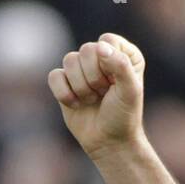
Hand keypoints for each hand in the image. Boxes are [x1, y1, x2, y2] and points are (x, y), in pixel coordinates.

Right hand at [47, 33, 145, 159]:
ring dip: (82, 88)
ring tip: (93, 100)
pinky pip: (54, 76)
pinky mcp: (64, 81)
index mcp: (123, 54)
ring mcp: (81, 67)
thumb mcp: (130, 91)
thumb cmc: (123, 116)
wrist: (109, 142)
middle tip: (105, 95)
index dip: (109, 65)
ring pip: (69, 60)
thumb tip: (100, 46)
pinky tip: (77, 104)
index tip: (117, 84)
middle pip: (86, 50)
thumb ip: (121, 65)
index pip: (108, 41)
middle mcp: (102, 56)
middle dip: (95, 79)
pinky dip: (66, 94)